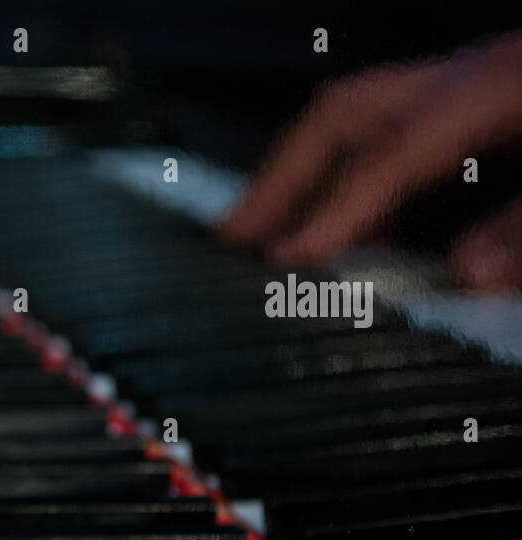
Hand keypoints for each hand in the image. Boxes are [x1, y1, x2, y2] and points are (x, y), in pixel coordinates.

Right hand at [220, 31, 521, 289]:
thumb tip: (467, 272)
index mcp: (500, 86)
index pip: (394, 149)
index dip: (337, 205)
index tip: (290, 256)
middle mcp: (471, 75)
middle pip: (344, 113)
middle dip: (281, 176)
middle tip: (236, 234)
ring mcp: (471, 81)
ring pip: (357, 114)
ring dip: (303, 173)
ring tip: (265, 231)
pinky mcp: (480, 98)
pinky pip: (390, 129)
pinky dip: (350, 176)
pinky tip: (342, 225)